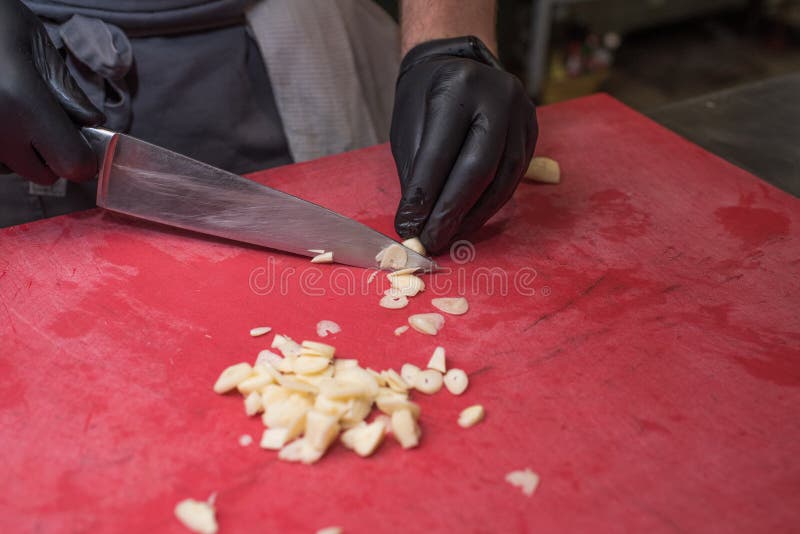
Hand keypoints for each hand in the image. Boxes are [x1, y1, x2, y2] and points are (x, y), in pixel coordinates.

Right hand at [0, 0, 103, 184]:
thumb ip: (66, 87)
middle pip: (43, 174)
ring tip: (10, 107)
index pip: (73, 163)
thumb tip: (92, 122)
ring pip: (12, 169)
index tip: (82, 138)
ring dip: (19, 150)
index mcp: (22, 102)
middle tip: (43, 118)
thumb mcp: (33, 42)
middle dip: (51, 153)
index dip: (84, 155)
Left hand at [390, 36, 537, 253]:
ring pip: (501, 179)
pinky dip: (489, 205)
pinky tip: (468, 221)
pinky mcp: (532, 132)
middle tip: (431, 241)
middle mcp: (497, 97)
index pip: (441, 152)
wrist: (460, 63)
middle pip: (478, 169)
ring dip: (473, 215)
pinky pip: (512, 178)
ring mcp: (521, 114)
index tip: (408, 227)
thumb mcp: (409, 126)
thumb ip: (416, 172)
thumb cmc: (426, 98)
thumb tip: (415, 223)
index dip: (425, 197)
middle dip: (451, 212)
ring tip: (448, 236)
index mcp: (457, 87)